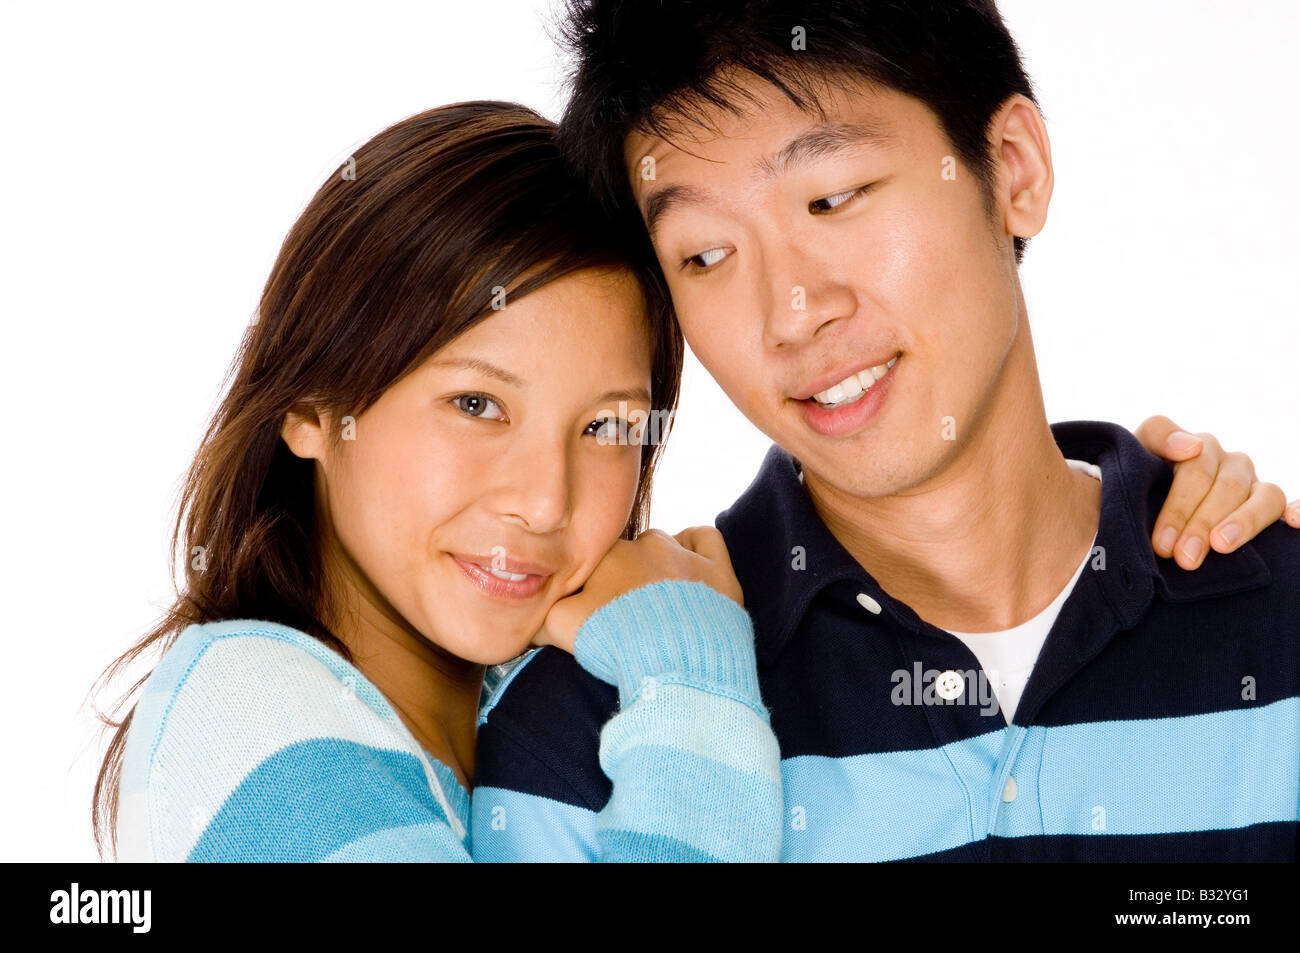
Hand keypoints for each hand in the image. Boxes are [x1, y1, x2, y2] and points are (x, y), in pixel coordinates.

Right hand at [532, 526, 743, 654]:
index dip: (593, 588)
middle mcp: (645, 543)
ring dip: (658, 566)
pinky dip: (696, 546)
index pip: (595, 561)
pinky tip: (690, 568)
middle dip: (625, 578)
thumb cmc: (615, 643)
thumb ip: (538, 616)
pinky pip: (705, 538)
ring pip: (664, 544)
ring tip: (658, 604)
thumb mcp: (559, 629)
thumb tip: (524, 617)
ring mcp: (685, 553)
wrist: (675, 663)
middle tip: (626, 615)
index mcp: (607, 555)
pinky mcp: (719, 569)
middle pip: (629, 554)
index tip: (596, 612)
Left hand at [1135, 415, 1296, 569]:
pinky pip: (1288, 503)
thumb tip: (1190, 446)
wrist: (1145, 511)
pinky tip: (1293, 524)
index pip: (1192, 461)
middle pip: (1221, 484)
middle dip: (1198, 522)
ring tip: (1220, 547)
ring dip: (1242, 523)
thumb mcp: (1133, 464)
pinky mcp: (1269, 504)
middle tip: (1180, 557)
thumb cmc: (1138, 489)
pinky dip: (1298, 510)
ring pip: (1261, 494)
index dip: (1178, 503)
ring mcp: (1251, 481)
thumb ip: (1156, 440)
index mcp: (1194, 448)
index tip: (1162, 542)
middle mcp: (1226, 461)